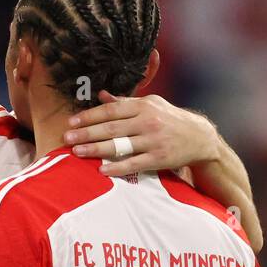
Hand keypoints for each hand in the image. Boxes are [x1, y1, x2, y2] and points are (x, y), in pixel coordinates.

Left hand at [63, 91, 219, 176]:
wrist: (199, 137)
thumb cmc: (169, 119)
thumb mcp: (150, 105)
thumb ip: (125, 102)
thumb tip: (101, 96)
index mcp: (143, 106)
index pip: (111, 110)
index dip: (89, 116)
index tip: (71, 122)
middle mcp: (148, 121)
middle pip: (111, 127)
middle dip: (87, 133)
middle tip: (67, 138)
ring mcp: (153, 140)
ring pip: (120, 145)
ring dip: (96, 149)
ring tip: (77, 152)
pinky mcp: (158, 158)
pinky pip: (134, 164)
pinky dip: (117, 168)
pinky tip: (102, 171)